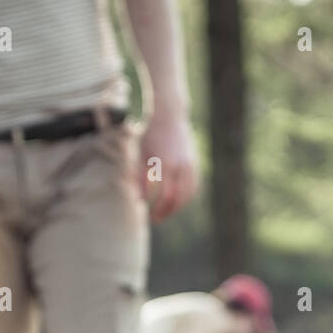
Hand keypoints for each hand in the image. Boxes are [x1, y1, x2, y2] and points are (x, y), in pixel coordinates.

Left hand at [136, 109, 198, 223]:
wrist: (167, 114)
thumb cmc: (149, 134)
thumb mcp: (141, 155)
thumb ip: (140, 178)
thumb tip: (138, 199)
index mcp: (166, 165)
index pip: (164, 196)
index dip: (156, 208)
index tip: (148, 215)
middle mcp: (180, 166)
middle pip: (177, 198)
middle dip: (167, 211)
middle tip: (156, 218)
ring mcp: (190, 164)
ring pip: (188, 193)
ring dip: (177, 206)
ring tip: (166, 211)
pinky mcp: (194, 161)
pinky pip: (193, 185)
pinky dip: (186, 195)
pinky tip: (176, 200)